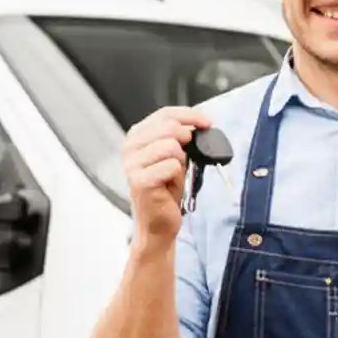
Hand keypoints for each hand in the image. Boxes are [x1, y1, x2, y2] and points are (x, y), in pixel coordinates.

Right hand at [121, 106, 212, 239]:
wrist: (158, 223)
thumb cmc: (165, 189)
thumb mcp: (172, 156)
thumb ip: (179, 136)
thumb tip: (199, 125)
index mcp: (135, 137)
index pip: (165, 114)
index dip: (190, 115)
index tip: (208, 123)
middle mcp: (129, 147)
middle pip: (169, 127)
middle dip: (186, 141)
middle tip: (186, 158)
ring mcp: (132, 164)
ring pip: (172, 146)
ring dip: (180, 163)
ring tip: (172, 176)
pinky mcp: (140, 181)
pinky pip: (172, 166)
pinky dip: (177, 177)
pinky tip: (168, 187)